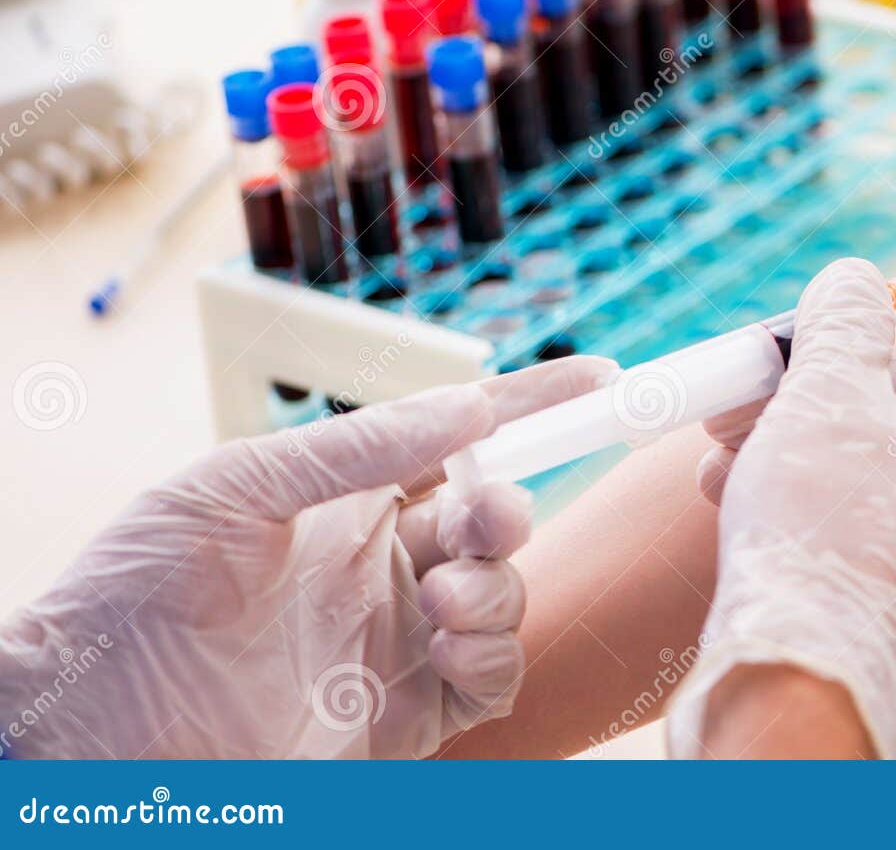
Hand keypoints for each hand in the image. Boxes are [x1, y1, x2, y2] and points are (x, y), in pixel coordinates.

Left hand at [0, 357, 614, 758]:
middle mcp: (380, 566)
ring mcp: (396, 642)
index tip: (596, 379)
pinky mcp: (403, 717)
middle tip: (491, 513)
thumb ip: (359, 449)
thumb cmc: (134, 590)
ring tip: (442, 597)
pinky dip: (494, 654)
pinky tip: (450, 645)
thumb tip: (471, 405)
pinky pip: (490, 679)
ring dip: (498, 586)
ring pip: (503, 596)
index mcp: (345, 498)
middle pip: (491, 520)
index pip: (456, 441)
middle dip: (509, 507)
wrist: (82, 732)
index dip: (530, 407)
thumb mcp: (235, 488)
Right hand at [667, 258, 895, 757]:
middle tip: (740, 430)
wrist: (806, 686)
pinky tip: (773, 555)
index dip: (857, 371)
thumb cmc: (823, 528)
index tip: (791, 384)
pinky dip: (839, 558)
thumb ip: (843, 322)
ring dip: (815, 489)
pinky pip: (895, 580)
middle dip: (818, 430)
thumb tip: (852, 276)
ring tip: (728, 487)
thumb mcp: (823, 393)